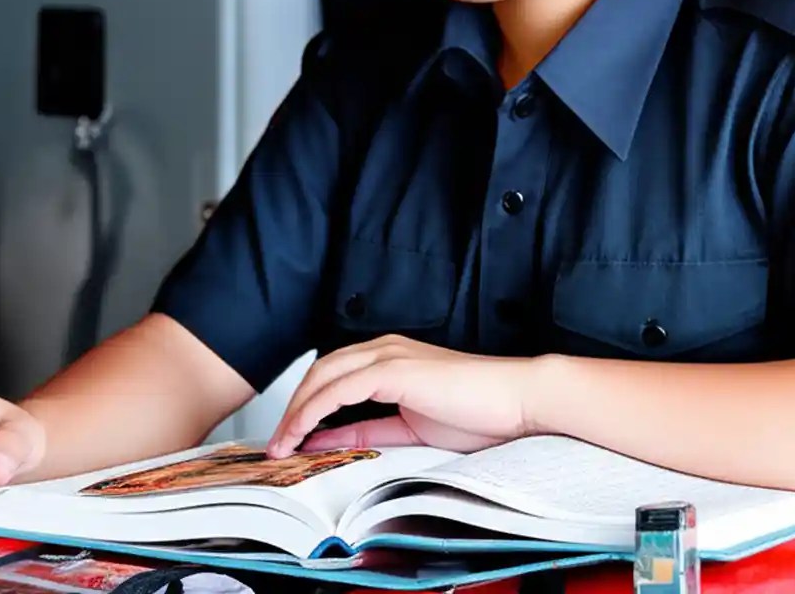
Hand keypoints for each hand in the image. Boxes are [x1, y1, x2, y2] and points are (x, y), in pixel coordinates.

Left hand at [266, 336, 543, 457]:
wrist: (517, 402)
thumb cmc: (480, 414)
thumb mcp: (411, 428)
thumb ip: (372, 429)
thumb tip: (333, 440)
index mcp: (391, 359)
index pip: (333, 378)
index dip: (306, 407)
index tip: (289, 440)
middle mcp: (385, 350)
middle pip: (320, 373)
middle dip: (292, 409)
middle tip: (277, 445)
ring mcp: (388, 356)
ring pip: (323, 378)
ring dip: (296, 412)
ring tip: (282, 445)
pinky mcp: (394, 369)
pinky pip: (339, 389)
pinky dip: (313, 411)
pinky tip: (302, 433)